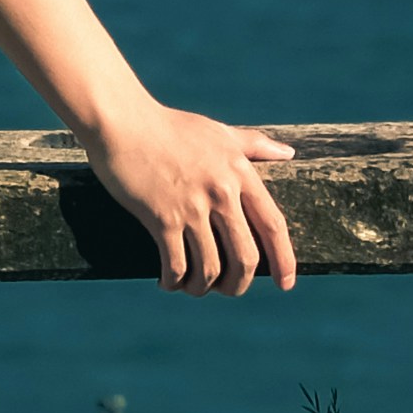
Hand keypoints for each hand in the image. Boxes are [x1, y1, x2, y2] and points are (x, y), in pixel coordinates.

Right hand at [75, 105, 300, 293]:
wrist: (122, 122)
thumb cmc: (170, 127)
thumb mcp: (219, 132)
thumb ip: (255, 144)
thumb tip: (290, 153)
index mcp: (240, 173)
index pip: (273, 225)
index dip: (285, 260)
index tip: (286, 284)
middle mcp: (221, 193)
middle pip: (246, 257)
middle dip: (239, 284)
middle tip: (228, 290)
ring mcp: (192, 207)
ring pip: (210, 268)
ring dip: (202, 287)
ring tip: (193, 288)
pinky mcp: (162, 218)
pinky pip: (176, 265)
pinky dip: (174, 282)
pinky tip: (168, 282)